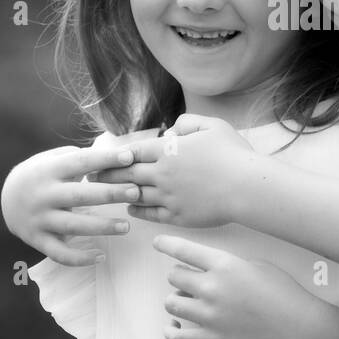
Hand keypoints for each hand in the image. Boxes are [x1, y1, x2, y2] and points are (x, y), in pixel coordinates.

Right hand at [0, 139, 139, 265]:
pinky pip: (60, 254)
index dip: (105, 159)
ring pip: (73, 226)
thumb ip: (79, 157)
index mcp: (48, 170)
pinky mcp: (38, 240)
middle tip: (135, 192)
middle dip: (109, 194)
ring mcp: (39, 219)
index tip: (129, 157)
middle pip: (79, 195)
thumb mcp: (53, 159)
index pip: (80, 161)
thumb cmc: (42, 174)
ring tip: (126, 226)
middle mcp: (43, 195)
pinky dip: (80, 259)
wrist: (5, 197)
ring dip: (101, 227)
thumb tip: (114, 156)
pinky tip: (101, 257)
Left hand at [98, 115, 264, 228]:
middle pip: (125, 175)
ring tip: (105, 193)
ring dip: (117, 194)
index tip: (101, 158)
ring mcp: (168, 197)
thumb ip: (187, 122)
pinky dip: (136, 210)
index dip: (114, 156)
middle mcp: (163, 174)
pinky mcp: (177, 216)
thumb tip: (171, 132)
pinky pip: (149, 214)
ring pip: (134, 195)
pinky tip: (131, 208)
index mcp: (169, 150)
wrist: (248, 187)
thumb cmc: (234, 154)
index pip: (132, 152)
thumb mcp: (212, 125)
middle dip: (105, 175)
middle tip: (91, 175)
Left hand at [153, 235, 325, 338]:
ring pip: (171, 304)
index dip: (166, 244)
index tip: (157, 243)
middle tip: (189, 280)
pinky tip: (175, 326)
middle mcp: (212, 288)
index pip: (183, 249)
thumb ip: (227, 265)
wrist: (299, 327)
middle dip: (179, 277)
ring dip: (177, 301)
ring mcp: (209, 316)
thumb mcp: (257, 265)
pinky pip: (176, 337)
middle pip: (173, 277)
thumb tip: (206, 269)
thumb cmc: (283, 293)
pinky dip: (171, 331)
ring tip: (188, 302)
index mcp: (224, 264)